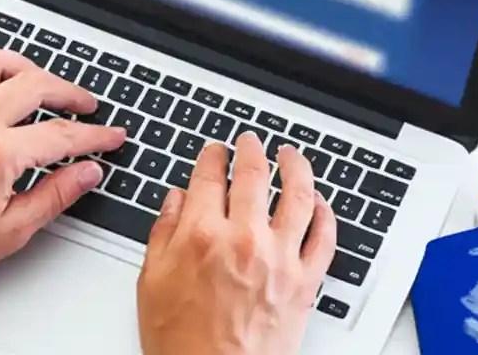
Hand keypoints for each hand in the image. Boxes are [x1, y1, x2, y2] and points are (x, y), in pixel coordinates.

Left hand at [0, 47, 125, 312]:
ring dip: (23, 65)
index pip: (62, 134)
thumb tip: (87, 173)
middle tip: (86, 105)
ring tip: (41, 79)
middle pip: (34, 85)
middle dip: (70, 92)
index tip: (110, 136)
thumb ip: (55, 196)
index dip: (96, 135)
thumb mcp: (9, 231)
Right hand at [138, 132, 336, 354]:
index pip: (211, 177)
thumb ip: (164, 234)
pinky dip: (326, 214)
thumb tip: (175, 201)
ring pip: (299, 195)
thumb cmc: (181, 343)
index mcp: (202, 236)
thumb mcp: (152, 284)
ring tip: (291, 156)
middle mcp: (245, 240)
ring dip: (297, 167)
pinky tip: (319, 202)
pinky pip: (325, 237)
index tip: (216, 151)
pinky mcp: (306, 280)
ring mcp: (281, 258)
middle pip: (256, 176)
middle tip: (251, 142)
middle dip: (252, 151)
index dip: (214, 157)